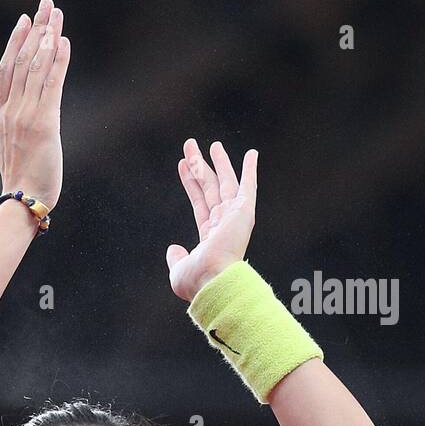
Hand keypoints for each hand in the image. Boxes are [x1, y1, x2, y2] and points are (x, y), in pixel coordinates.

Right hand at [0, 0, 68, 213]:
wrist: (22, 200)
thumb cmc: (21, 180)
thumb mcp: (11, 147)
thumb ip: (16, 126)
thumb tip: (24, 116)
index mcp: (2, 115)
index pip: (6, 70)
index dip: (15, 42)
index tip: (24, 21)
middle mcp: (11, 110)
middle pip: (22, 60)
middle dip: (34, 30)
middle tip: (45, 5)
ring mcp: (25, 115)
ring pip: (35, 67)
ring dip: (48, 37)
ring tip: (56, 15)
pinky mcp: (43, 123)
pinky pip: (51, 85)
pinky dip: (57, 61)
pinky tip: (63, 42)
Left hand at [166, 139, 257, 301]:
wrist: (211, 281)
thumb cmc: (196, 281)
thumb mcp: (178, 269)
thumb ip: (176, 257)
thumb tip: (173, 249)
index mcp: (211, 235)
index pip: (199, 201)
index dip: (190, 182)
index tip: (182, 165)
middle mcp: (224, 223)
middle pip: (210, 187)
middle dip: (199, 166)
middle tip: (191, 146)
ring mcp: (234, 216)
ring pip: (224, 183)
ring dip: (217, 162)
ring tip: (211, 144)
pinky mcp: (244, 212)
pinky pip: (248, 186)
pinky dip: (250, 170)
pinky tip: (251, 154)